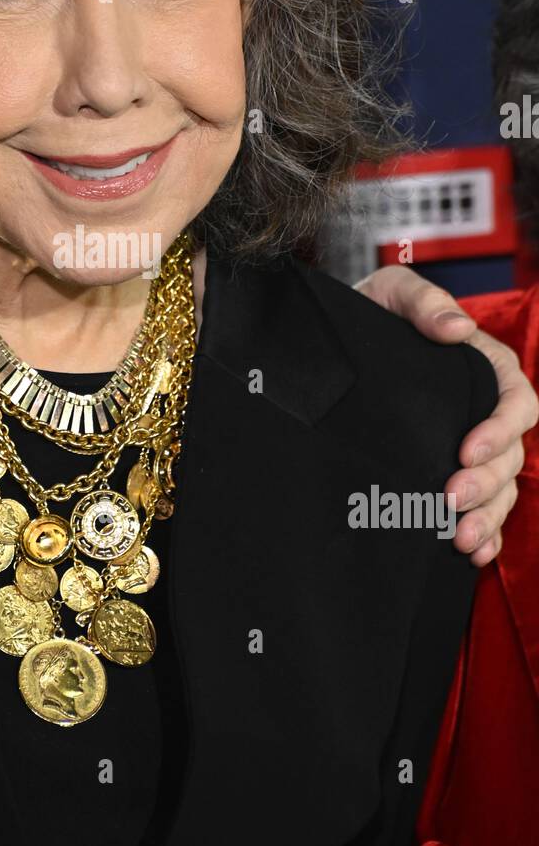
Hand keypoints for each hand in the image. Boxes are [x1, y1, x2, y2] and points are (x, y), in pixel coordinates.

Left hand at [354, 265, 538, 566]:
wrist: (330, 345)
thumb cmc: (370, 313)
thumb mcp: (391, 292)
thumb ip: (423, 301)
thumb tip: (458, 328)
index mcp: (485, 367)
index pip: (515, 400)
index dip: (499, 429)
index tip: (465, 451)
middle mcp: (483, 410)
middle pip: (509, 454)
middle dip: (486, 483)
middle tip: (451, 500)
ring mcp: (469, 444)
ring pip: (501, 489)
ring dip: (487, 517)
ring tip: (460, 540)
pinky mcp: (447, 472)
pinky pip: (484, 509)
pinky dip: (486, 535)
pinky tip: (472, 554)